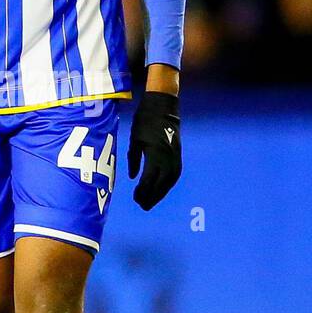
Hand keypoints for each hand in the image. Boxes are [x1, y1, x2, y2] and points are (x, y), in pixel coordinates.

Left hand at [127, 90, 180, 209]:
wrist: (164, 106)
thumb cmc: (145, 121)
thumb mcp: (134, 140)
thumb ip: (133, 160)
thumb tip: (132, 177)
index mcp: (155, 155)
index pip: (148, 180)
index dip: (142, 191)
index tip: (135, 199)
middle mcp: (167, 158)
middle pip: (161, 184)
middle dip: (152, 197)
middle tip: (143, 206)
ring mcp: (175, 157)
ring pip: (170, 181)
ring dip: (161, 193)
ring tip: (152, 201)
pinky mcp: (178, 154)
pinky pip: (174, 174)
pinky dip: (167, 184)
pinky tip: (161, 189)